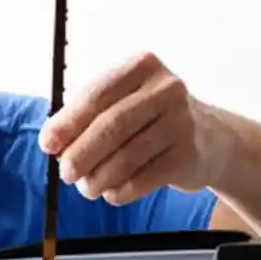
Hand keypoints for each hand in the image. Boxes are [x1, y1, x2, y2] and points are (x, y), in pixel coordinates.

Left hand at [38, 52, 231, 204]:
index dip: (68, 122)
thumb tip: (54, 144)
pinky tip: (113, 193)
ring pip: (127, 156)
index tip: (48, 145)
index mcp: (142, 66)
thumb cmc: (153, 119)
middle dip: (82, 153)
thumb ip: (89, 117)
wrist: (212, 140)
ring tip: (87, 188)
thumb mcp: (125, 103)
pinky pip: (145, 178)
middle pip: (112, 125)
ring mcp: (182, 121)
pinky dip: (122, 190)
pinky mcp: (189, 155)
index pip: (97, 94)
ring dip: (99, 178)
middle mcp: (166, 88)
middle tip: (65, 174)